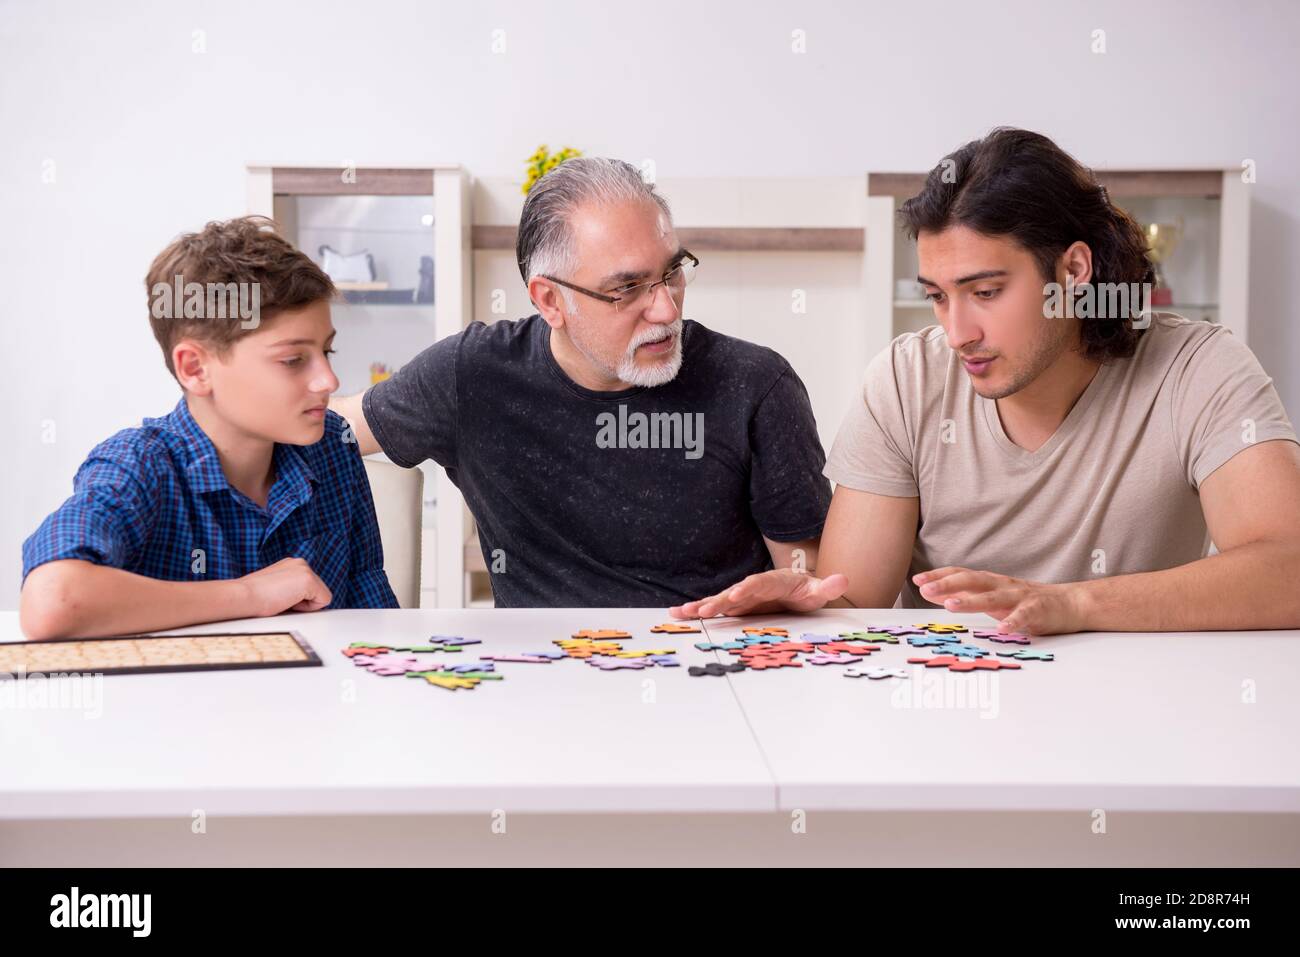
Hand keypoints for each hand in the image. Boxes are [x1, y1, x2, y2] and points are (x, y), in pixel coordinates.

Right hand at [239, 557, 332, 616]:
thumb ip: (290, 589)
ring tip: (282, 600)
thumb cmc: (252, 597)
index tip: (279, 598)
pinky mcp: (308, 580)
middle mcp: (300, 563)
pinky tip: (288, 601)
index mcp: (292, 565)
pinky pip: (323, 601)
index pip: (310, 588)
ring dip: (304, 604)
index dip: (298, 600)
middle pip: (318, 592)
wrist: (242, 597)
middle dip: (303, 601)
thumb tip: (301, 600)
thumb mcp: (276, 588)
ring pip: (321, 596)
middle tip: (280, 600)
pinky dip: (308, 608)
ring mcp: (305, 570)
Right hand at [669, 569, 849, 619]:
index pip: (759, 583)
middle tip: (703, 610)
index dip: (748, 588)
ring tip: (681, 613)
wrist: (800, 591)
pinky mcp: (737, 605)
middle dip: (719, 600)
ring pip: (720, 600)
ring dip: (701, 606)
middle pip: (734, 592)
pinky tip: (679, 615)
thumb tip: (843, 579)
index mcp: (774, 581)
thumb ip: (829, 587)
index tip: (737, 595)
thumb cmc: (809, 592)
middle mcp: (754, 586)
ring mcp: (743, 596)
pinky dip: (698, 610)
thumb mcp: (821, 591)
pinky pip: (717, 608)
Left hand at [913, 566, 1085, 634]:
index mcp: (991, 582)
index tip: (917, 580)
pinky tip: (1002, 629)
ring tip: (951, 604)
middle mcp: (1002, 585)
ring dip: (971, 601)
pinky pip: (1024, 615)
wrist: (1070, 604)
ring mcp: (1020, 597)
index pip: (961, 574)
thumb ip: (969, 596)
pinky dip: (1013, 621)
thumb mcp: (994, 598)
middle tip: (925, 589)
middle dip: (947, 584)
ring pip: (993, 597)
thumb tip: (938, 596)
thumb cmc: (1026, 602)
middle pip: (972, 581)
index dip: (939, 576)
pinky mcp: (1038, 610)